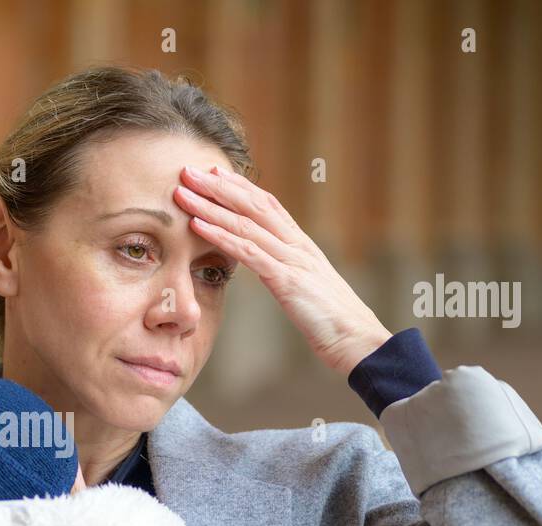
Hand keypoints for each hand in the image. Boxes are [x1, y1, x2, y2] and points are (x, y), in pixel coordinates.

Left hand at [173, 164, 391, 374]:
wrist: (357, 339)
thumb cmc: (331, 320)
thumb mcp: (306, 289)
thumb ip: (288, 272)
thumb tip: (271, 269)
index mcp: (301, 245)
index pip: (267, 205)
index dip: (240, 187)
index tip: (214, 172)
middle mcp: (296, 244)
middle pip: (253, 205)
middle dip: (218, 186)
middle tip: (187, 170)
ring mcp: (292, 259)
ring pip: (246, 223)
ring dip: (211, 206)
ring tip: (183, 193)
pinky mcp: (287, 279)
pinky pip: (249, 252)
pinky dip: (221, 236)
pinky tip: (198, 225)